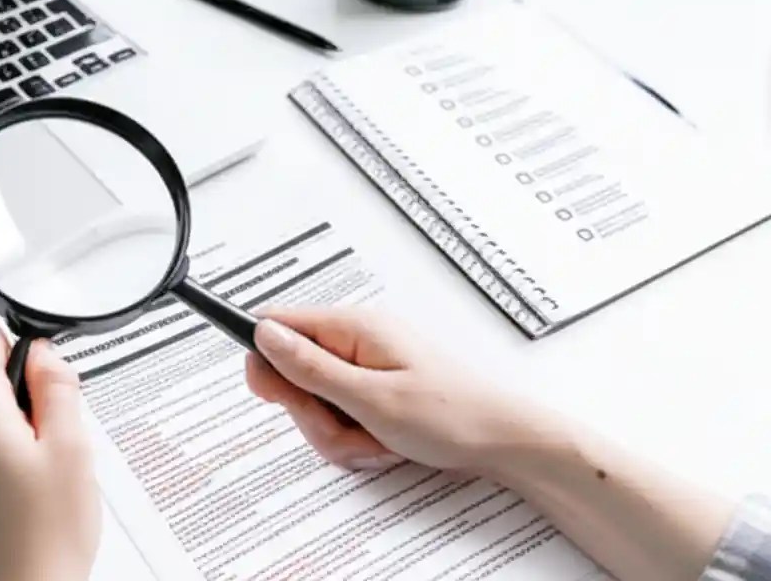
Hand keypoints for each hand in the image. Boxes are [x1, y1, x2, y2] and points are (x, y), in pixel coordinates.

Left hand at [0, 321, 99, 580]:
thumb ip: (57, 386)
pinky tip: (17, 492)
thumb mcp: (73, 448)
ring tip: (36, 471)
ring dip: (1, 425)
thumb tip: (44, 355)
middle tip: (49, 435)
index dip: (18, 345)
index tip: (40, 376)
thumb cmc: (42, 541)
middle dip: (14, 391)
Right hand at [245, 307, 545, 473]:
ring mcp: (367, 367)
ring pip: (317, 404)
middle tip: (348, 431)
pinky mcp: (376, 390)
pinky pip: (343, 417)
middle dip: (314, 416)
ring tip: (378, 442)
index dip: (266, 362)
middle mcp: (357, 341)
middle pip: (294, 375)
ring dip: (340, 434)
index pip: (278, 325)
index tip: (273, 396)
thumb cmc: (453, 415)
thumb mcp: (370, 399)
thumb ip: (311, 368)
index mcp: (354, 328)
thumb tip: (265, 335)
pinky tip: (386, 446)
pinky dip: (358, 438)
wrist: (506, 440)